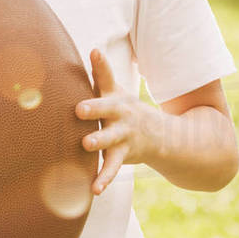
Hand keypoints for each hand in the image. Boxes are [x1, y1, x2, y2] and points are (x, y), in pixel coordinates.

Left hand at [77, 49, 157, 195]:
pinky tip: (94, 189)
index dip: (100, 66)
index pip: (106, 79)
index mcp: (115, 97)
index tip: (94, 52)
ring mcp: (123, 136)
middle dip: (93, 109)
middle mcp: (120, 115)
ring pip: (109, 140)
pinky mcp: (123, 156)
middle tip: (79, 109)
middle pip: (106, 110)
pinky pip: (111, 168)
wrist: (160, 137)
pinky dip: (103, 179)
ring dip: (98, 142)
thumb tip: (93, 48)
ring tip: (86, 145)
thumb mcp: (116, 90)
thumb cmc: (124, 109)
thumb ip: (102, 73)